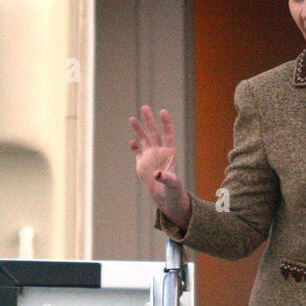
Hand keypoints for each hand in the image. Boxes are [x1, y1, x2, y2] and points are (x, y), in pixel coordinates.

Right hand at [129, 104, 189, 226]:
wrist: (165, 198)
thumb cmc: (173, 191)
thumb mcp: (172, 184)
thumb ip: (166, 178)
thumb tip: (157, 174)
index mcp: (169, 153)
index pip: (168, 134)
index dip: (166, 123)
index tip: (162, 111)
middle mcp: (159, 152)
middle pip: (154, 132)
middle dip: (149, 120)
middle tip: (145, 107)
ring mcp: (150, 157)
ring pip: (144, 139)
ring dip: (139, 129)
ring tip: (132, 118)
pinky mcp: (142, 164)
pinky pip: (138, 152)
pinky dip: (134, 146)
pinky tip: (131, 141)